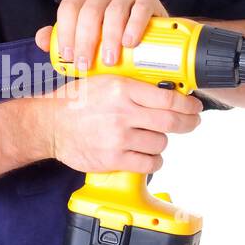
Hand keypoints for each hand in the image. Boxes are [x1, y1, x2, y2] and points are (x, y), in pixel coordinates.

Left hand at [34, 0, 168, 69]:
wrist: (142, 37)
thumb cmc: (107, 39)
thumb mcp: (82, 40)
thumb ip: (60, 39)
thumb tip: (42, 39)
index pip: (68, 8)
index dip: (66, 33)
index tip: (69, 57)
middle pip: (90, 11)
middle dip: (86, 40)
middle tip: (87, 65)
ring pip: (114, 10)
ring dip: (110, 37)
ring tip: (109, 61)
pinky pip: (141, 8)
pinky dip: (135, 25)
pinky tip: (130, 42)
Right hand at [45, 70, 202, 174]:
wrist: (49, 125)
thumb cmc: (75, 103)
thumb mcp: (104, 81)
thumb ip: (133, 86)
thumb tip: (167, 90)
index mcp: (122, 89)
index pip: (169, 98)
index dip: (189, 104)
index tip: (194, 107)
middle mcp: (123, 113)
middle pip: (172, 122)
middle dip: (188, 123)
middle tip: (191, 123)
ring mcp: (119, 138)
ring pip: (161, 143)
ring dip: (162, 142)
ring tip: (152, 138)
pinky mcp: (114, 159)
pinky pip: (148, 163)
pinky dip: (152, 161)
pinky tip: (145, 155)